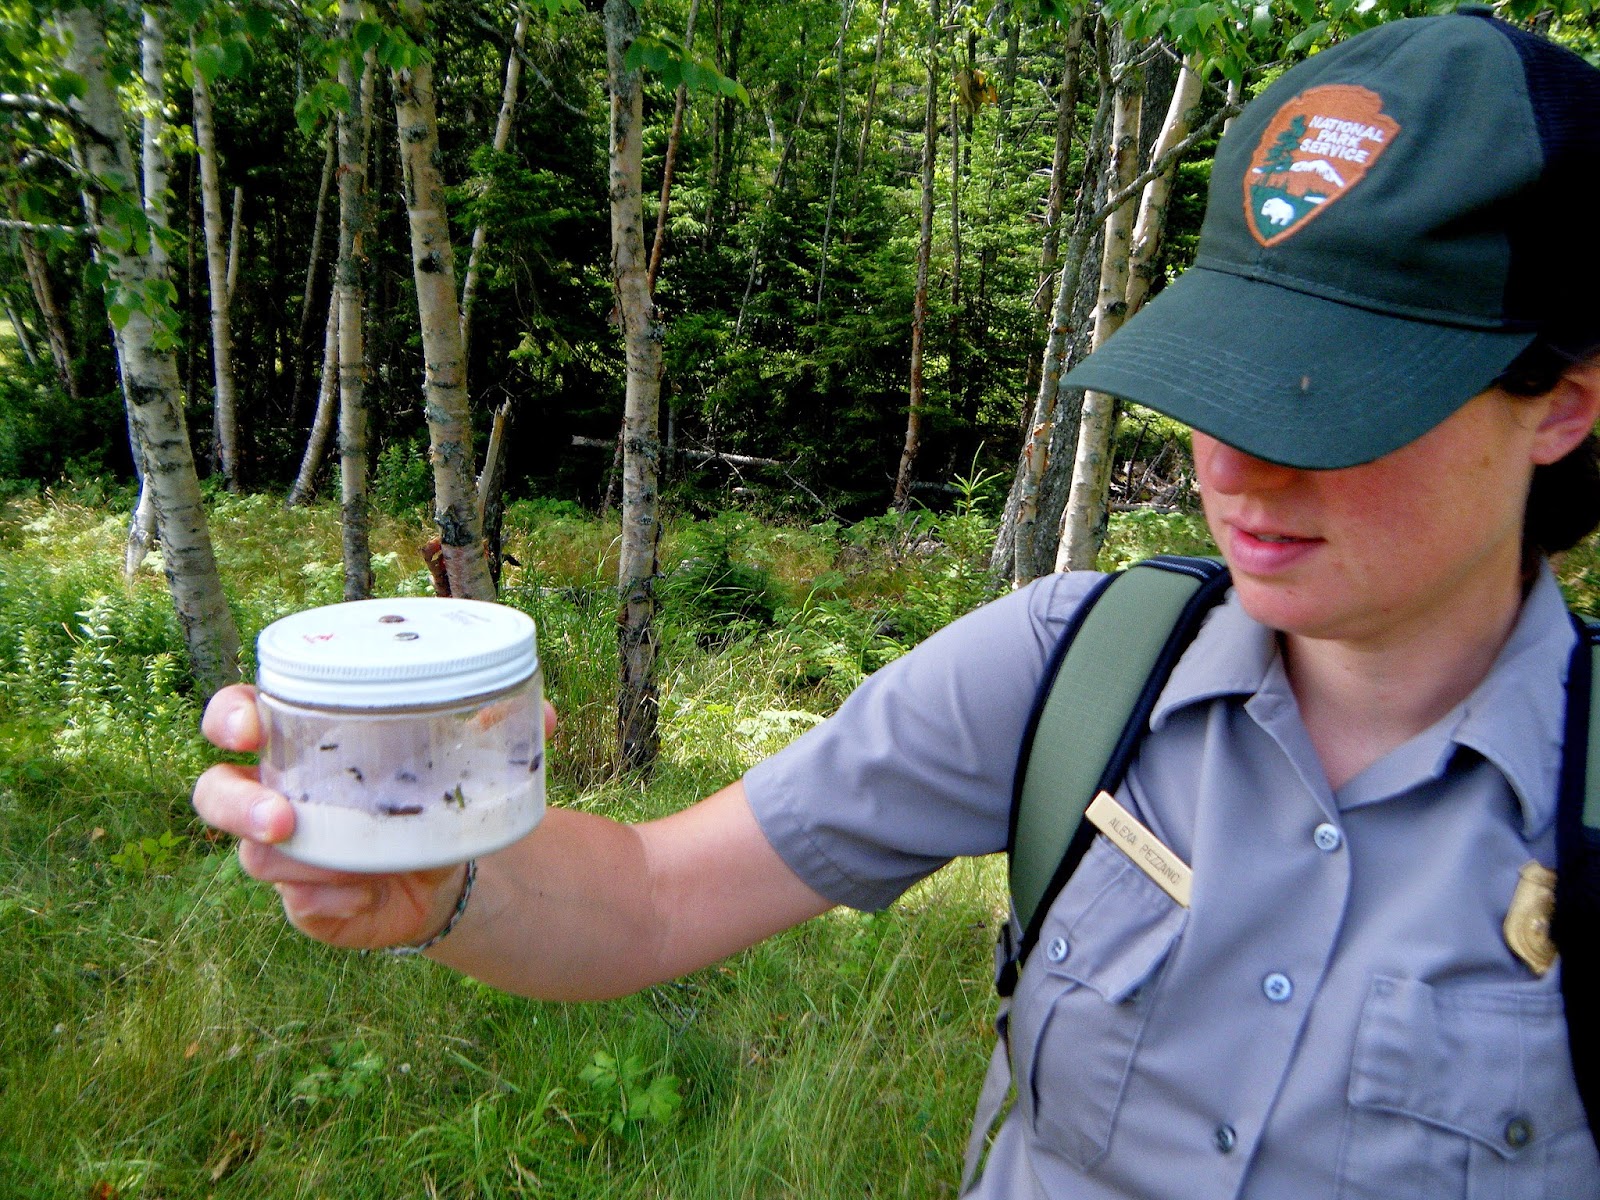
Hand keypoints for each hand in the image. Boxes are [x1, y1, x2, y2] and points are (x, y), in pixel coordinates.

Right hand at [192, 683, 556, 950]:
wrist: (447, 864)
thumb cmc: (433, 788)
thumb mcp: (459, 754)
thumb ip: (493, 729)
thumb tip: (546, 712)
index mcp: (300, 740)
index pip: (237, 716)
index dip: (230, 717)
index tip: (249, 724)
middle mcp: (276, 794)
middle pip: (216, 792)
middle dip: (236, 804)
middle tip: (281, 816)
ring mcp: (286, 852)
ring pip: (257, 856)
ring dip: (295, 860)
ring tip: (345, 866)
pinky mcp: (307, 902)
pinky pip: (300, 905)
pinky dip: (330, 903)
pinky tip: (361, 899)